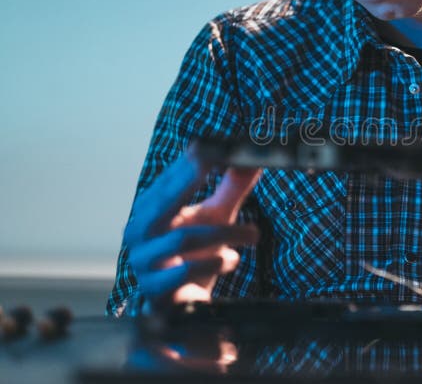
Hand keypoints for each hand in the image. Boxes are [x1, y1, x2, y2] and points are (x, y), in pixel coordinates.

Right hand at [123, 144, 261, 308]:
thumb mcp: (218, 216)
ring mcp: (145, 265)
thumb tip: (252, 157)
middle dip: (189, 181)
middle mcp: (140, 235)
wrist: (184, 303)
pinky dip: (215, 263)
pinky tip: (232, 259)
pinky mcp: (157, 293)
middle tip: (218, 165)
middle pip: (160, 203)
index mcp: (151, 211)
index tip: (212, 147)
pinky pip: (184, 273)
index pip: (166, 181)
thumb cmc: (197, 251)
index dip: (188, 163)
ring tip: (253, 234)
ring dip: (225, 232)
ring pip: (182, 239)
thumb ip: (232, 187)